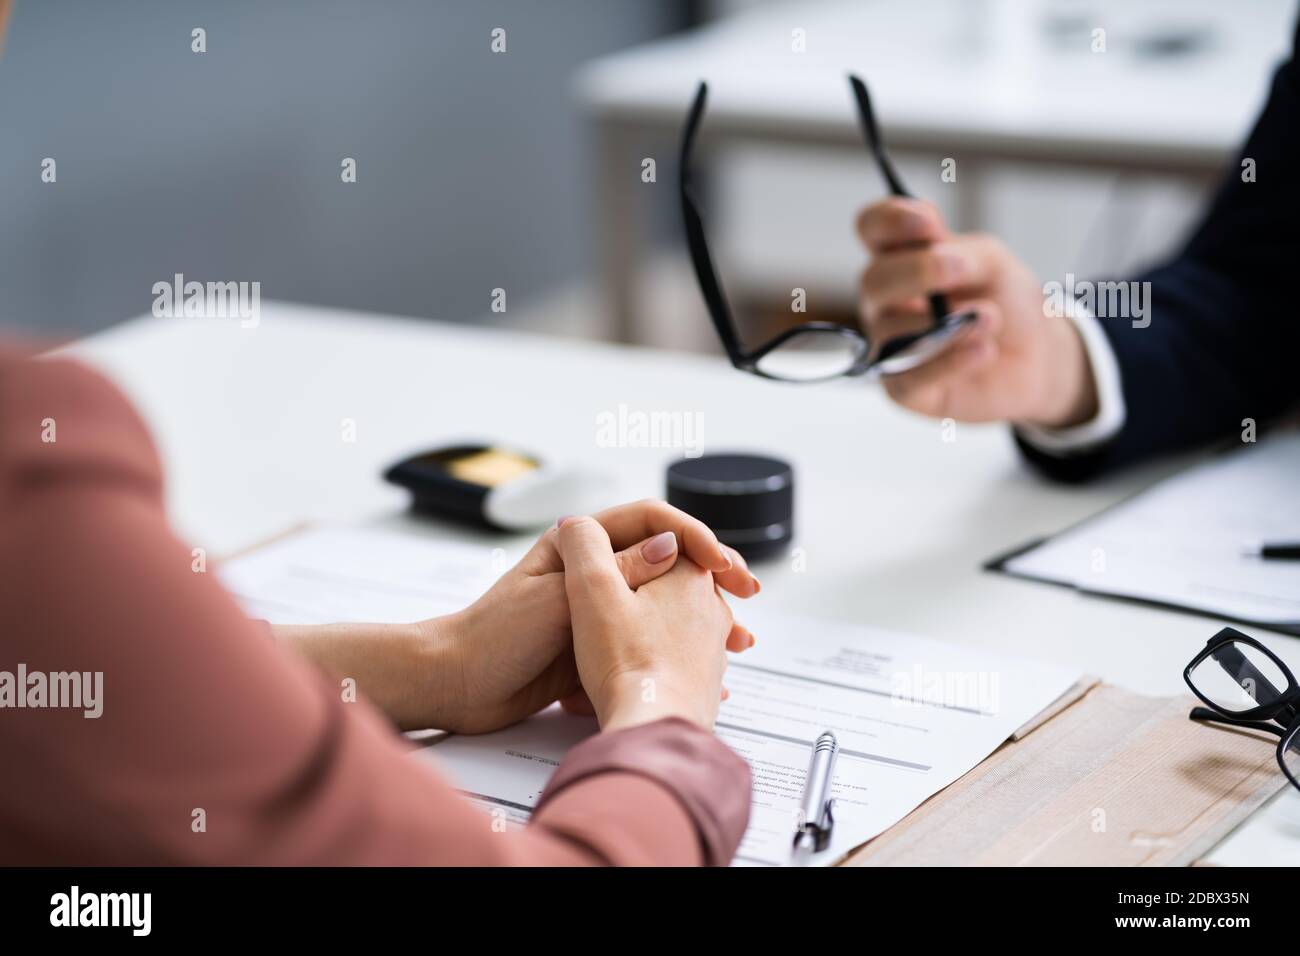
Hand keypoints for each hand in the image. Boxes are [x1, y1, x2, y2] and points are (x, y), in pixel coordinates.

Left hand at [434, 501, 757, 732]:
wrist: (457, 685)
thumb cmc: (495, 635)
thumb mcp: (561, 600)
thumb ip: (616, 573)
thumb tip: (671, 546)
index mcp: (581, 543)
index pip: (652, 521)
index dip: (694, 537)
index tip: (723, 565)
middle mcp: (594, 570)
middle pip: (666, 563)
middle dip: (710, 580)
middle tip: (746, 599)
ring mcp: (597, 608)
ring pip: (663, 605)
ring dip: (702, 621)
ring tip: (737, 644)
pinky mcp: (596, 645)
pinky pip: (647, 642)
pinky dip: (677, 655)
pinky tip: (706, 673)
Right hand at [855, 197, 1098, 427]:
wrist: (1037, 358)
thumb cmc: (1006, 303)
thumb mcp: (992, 264)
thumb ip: (961, 254)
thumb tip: (935, 253)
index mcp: (901, 258)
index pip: (872, 228)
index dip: (889, 220)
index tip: (928, 223)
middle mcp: (886, 302)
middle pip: (872, 281)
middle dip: (916, 272)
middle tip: (959, 270)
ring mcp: (891, 346)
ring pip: (888, 333)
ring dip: (942, 324)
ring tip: (990, 319)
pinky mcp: (905, 389)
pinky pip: (908, 378)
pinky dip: (948, 363)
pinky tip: (983, 351)